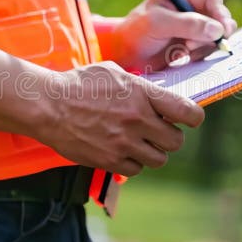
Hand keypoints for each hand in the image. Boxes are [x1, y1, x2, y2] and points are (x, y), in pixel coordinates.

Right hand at [36, 61, 204, 175]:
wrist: (48, 105)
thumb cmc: (79, 84)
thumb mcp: (114, 72)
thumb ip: (141, 87)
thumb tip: (160, 98)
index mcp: (142, 94)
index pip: (187, 112)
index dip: (193, 117)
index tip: (189, 119)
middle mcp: (137, 120)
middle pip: (176, 141)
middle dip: (170, 136)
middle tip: (158, 131)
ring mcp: (124, 143)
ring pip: (159, 159)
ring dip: (153, 152)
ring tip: (139, 142)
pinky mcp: (109, 161)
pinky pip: (136, 169)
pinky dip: (133, 163)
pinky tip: (122, 150)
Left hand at [108, 0, 237, 71]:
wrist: (126, 56)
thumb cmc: (136, 33)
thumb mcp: (158, 24)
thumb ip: (187, 24)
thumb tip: (217, 29)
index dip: (220, 13)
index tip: (222, 30)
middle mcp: (190, 8)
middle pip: (218, 17)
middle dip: (214, 32)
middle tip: (197, 44)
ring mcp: (192, 27)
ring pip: (215, 35)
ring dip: (206, 45)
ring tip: (185, 50)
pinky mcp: (192, 44)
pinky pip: (208, 48)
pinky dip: (201, 54)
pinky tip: (185, 56)